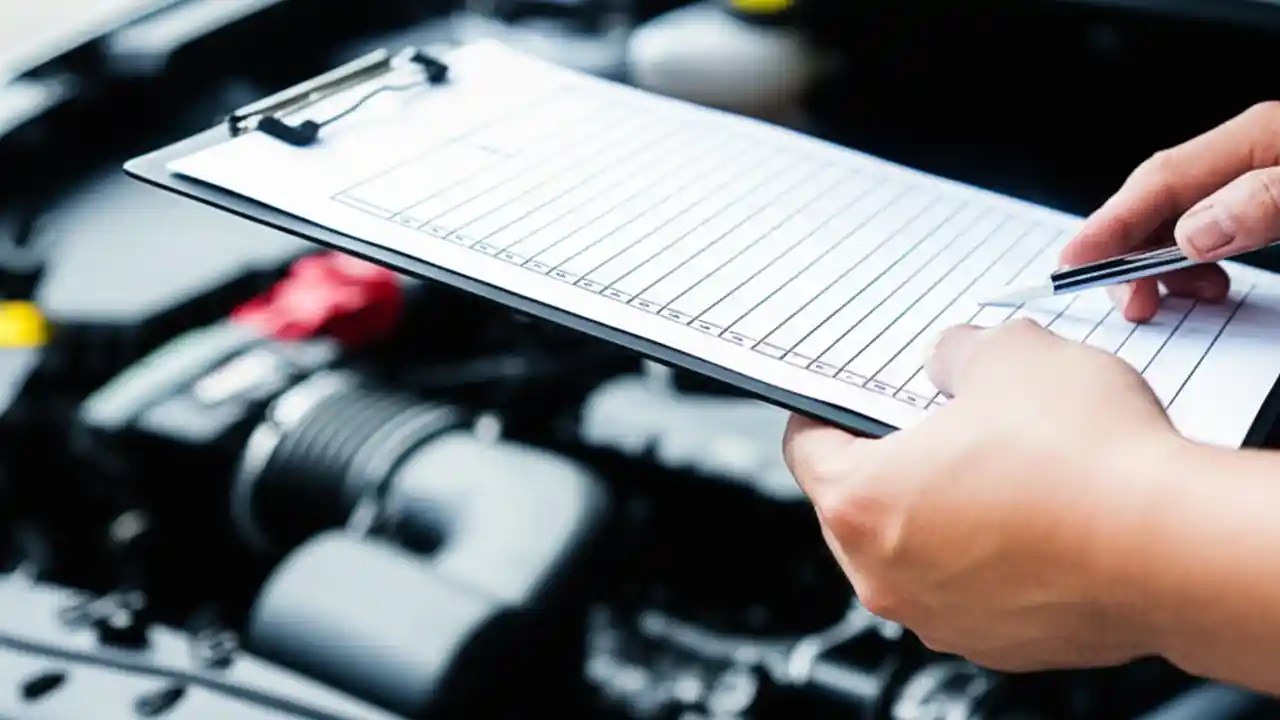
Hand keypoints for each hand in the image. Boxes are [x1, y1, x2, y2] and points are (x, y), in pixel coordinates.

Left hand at [783, 319, 1188, 671]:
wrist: (1177, 547)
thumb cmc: (1085, 462)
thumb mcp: (1007, 356)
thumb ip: (956, 353)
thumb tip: (950, 359)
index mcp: (860, 504)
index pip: (805, 447)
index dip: (825, 408)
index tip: (843, 398)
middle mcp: (886, 576)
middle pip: (857, 505)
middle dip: (892, 461)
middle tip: (939, 427)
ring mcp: (941, 617)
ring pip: (917, 551)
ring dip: (943, 511)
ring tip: (1002, 469)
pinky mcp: (998, 644)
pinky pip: (971, 588)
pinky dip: (990, 556)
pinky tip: (1036, 519)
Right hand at [1063, 101, 1279, 321]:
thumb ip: (1264, 202)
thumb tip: (1194, 233)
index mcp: (1256, 136)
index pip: (1160, 180)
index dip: (1110, 223)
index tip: (1074, 262)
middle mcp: (1245, 154)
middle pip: (1158, 201)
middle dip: (1130, 254)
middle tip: (1132, 302)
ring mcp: (1252, 178)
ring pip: (1177, 220)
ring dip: (1161, 265)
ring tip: (1178, 299)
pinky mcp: (1262, 204)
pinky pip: (1208, 230)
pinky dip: (1192, 264)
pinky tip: (1206, 284)